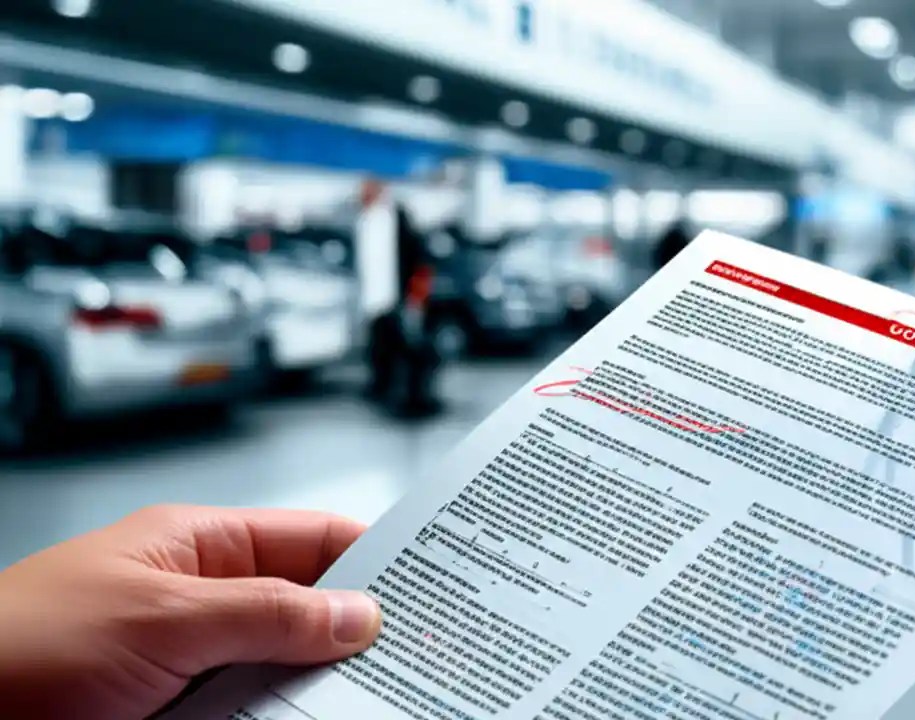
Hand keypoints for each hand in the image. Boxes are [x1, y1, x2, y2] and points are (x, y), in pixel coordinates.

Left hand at [0, 505, 381, 719]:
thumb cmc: (16, 646)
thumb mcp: (163, 619)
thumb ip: (267, 614)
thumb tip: (358, 612)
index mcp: (200, 546)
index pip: (314, 539)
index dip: (377, 555)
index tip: (435, 583)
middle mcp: (201, 601)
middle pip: (307, 612)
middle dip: (357, 634)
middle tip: (419, 657)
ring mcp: (188, 663)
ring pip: (282, 672)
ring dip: (319, 689)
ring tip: (376, 699)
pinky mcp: (176, 716)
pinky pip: (250, 714)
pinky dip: (281, 719)